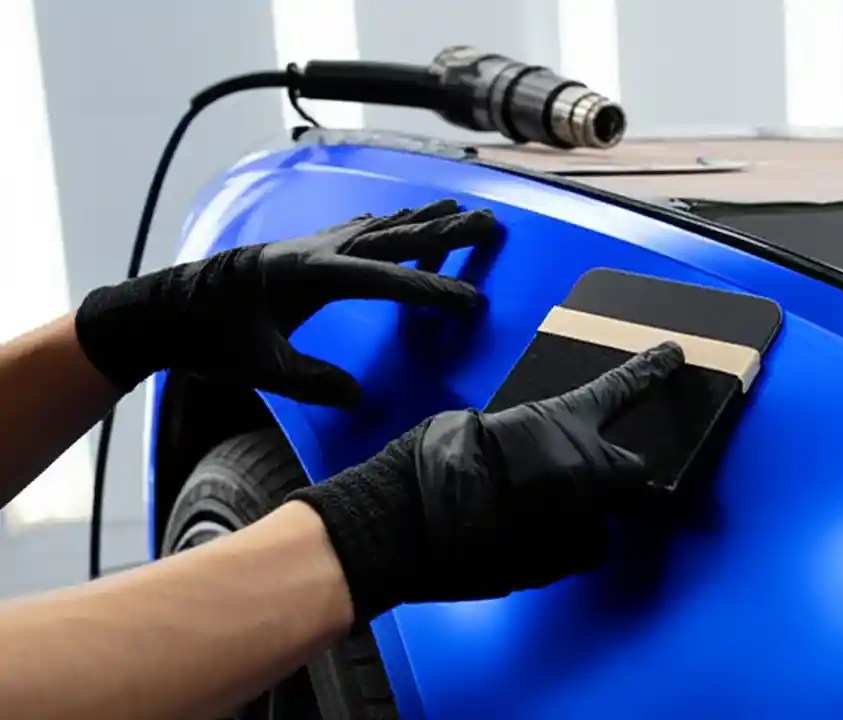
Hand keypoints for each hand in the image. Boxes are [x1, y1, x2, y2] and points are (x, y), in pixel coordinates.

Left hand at [75, 200, 497, 405]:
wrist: (163, 308)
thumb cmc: (208, 339)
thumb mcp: (260, 368)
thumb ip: (311, 381)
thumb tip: (357, 395)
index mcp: (311, 274)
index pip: (387, 279)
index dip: (432, 289)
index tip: (472, 299)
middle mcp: (317, 251)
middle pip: (396, 237)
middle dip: (447, 231)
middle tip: (491, 223)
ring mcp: (312, 245)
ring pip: (382, 228)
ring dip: (424, 220)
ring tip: (462, 211)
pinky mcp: (304, 251)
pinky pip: (360, 232)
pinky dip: (389, 225)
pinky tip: (399, 219)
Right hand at [288, 342, 685, 621]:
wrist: (414, 521)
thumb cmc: (437, 461)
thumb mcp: (486, 425)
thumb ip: (528, 437)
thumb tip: (532, 455)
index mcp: (565, 423)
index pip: (621, 390)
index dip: (650, 371)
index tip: (672, 356)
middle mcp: (587, 474)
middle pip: (632, 474)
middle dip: (617, 474)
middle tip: (589, 476)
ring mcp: (578, 524)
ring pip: (602, 526)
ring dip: (582, 520)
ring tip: (532, 517)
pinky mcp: (560, 566)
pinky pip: (573, 554)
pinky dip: (557, 549)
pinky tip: (519, 541)